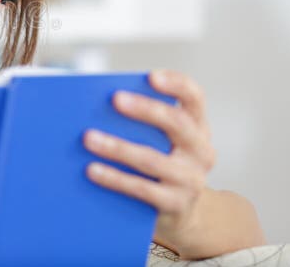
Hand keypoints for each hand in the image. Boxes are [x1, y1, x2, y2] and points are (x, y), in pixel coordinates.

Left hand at [81, 69, 215, 243]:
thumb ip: (143, 121)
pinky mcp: (175, 204)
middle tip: (115, 99)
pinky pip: (141, 188)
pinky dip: (113, 177)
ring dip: (117, 147)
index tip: (152, 76)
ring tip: (88, 137)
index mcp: (197, 127)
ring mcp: (191, 180)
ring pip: (151, 159)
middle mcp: (201, 151)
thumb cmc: (162, 163)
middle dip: (145, 109)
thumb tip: (99, 105)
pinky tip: (91, 169)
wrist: (182, 212)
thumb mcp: (163, 140)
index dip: (176, 84)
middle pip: (176, 124)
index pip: (194, 98)